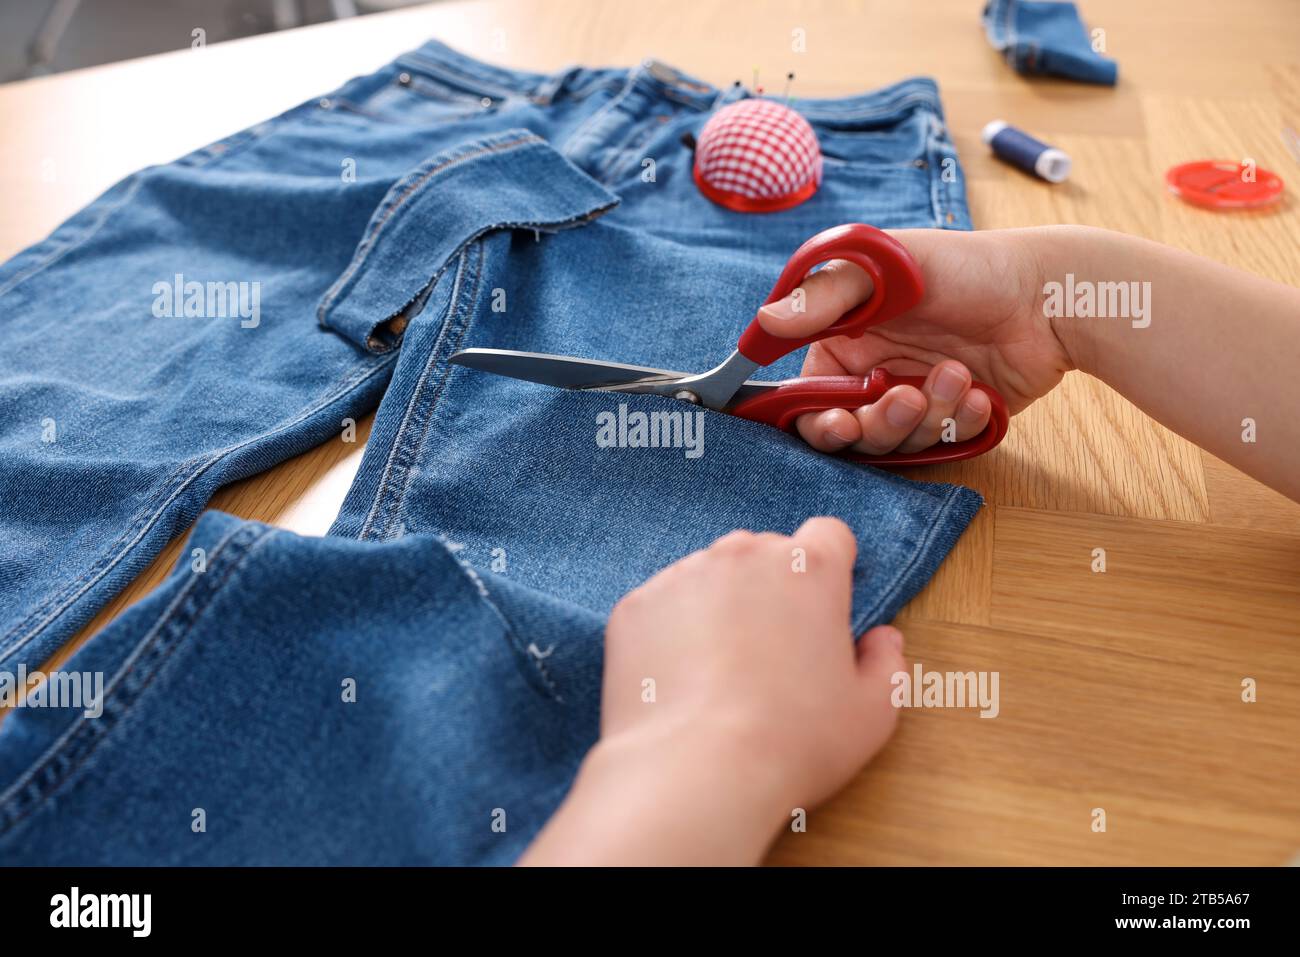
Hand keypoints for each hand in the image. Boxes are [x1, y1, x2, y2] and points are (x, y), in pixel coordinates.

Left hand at [520, 518, 904, 864]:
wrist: (695, 771)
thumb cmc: (794, 742)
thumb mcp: (873, 713)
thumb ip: (887, 663)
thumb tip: (881, 639)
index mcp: (808, 568)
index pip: (828, 535)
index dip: (830, 568)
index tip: (823, 608)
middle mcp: (742, 554)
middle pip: (763, 553)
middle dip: (771, 589)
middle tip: (772, 654)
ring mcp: (681, 575)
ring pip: (708, 576)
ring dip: (718, 606)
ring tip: (721, 673)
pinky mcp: (635, 606)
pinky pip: (661, 606)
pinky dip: (671, 632)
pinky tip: (681, 682)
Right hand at [756, 227, 1073, 455]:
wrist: (1049, 295)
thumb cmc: (967, 267)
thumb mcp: (886, 269)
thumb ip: (825, 297)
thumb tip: (767, 320)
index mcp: (844, 339)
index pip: (807, 396)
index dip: (815, 418)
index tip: (839, 423)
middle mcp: (872, 371)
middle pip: (850, 430)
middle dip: (878, 423)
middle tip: (907, 398)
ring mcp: (912, 396)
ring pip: (895, 442)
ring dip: (926, 416)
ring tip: (958, 377)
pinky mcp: (950, 418)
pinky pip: (939, 444)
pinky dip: (958, 422)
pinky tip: (979, 393)